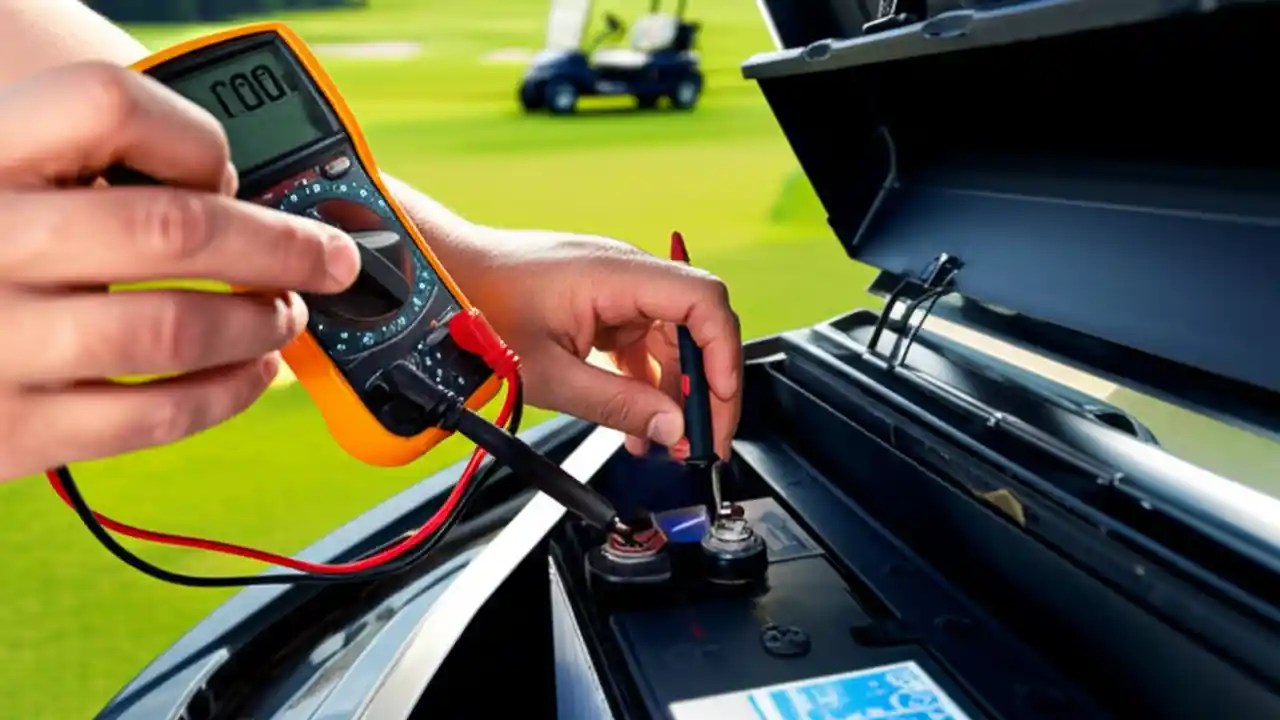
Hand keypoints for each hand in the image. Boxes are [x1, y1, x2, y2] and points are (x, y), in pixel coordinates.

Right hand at [0, 62, 359, 481]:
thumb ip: (74, 165)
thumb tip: (226, 186)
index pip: (108, 104)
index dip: (192, 137)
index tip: (227, 171)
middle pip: (175, 227)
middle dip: (283, 244)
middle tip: (331, 256)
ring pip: (177, 327)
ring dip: (261, 323)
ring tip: (286, 315)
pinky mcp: (11, 431)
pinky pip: (154, 415)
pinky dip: (228, 393)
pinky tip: (253, 373)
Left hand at [439, 228, 742, 459]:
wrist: (439, 277)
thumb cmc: (477, 307)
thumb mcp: (548, 374)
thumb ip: (616, 404)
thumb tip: (670, 429)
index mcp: (616, 275)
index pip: (703, 300)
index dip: (722, 353)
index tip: (718, 402)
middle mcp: (625, 273)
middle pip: (695, 326)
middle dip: (704, 387)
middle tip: (702, 440)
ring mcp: (615, 287)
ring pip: (671, 339)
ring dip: (674, 391)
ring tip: (665, 442)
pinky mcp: (602, 303)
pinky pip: (641, 343)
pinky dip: (646, 382)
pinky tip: (638, 422)